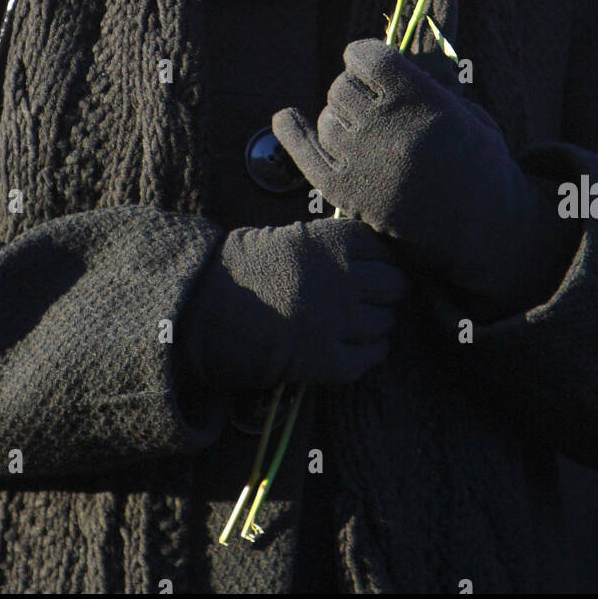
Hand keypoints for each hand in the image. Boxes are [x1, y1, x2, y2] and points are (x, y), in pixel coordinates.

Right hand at [182, 217, 406, 390]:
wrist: (203, 310)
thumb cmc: (239, 269)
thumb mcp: (288, 238)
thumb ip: (330, 245)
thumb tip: (369, 256)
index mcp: (333, 241)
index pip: (383, 248)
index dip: (380, 260)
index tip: (372, 267)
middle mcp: (343, 278)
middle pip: (394, 284)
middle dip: (386, 291)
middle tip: (371, 297)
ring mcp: (338, 321)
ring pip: (386, 321)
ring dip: (376, 323)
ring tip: (357, 325)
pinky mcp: (328, 360)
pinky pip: (370, 357)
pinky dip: (369, 354)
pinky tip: (357, 349)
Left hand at [271, 29, 540, 304]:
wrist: (483, 231)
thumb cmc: (483, 167)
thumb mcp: (469, 114)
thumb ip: (428, 88)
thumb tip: (388, 68)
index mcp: (420, 101)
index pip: (367, 57)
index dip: (362, 54)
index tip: (366, 60)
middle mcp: (385, 127)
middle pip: (342, 88)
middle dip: (352, 89)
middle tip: (367, 100)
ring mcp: (362, 161)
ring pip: (326, 121)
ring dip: (338, 118)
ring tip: (360, 129)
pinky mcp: (347, 193)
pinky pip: (306, 155)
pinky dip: (292, 133)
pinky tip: (285, 117)